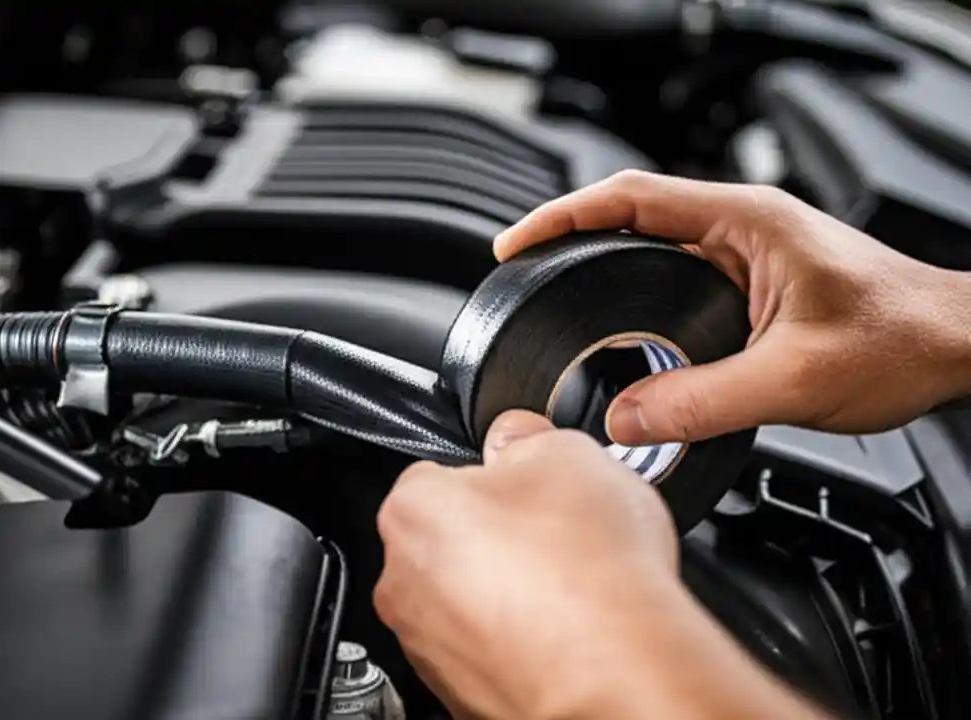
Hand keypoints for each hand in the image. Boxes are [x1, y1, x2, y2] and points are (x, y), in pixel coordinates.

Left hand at [374, 410, 826, 718]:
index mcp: (413, 508)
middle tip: (558, 541)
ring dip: (507, 595)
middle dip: (499, 538)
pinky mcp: (459, 694)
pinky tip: (565, 638)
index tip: (534, 489)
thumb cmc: (590, 574)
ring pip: (465, 602)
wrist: (618, 674)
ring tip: (571, 593)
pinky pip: (486, 654)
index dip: (499, 477)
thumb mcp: (570, 454)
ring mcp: (427, 645)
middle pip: (449, 541)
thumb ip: (527, 437)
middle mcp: (402, 581)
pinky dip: (517, 646)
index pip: (443, 475)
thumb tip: (518, 437)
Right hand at [495, 170, 970, 445]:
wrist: (957, 346)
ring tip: (550, 292)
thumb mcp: (793, 378)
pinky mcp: (751, 282)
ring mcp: (745, 252)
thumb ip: (703, 402)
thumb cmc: (902, 339)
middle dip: (564, 238)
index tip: (514, 244)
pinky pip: (674, 276)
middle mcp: (740, 227)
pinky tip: (617, 323)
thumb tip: (625, 420)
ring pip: (650, 246)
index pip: (628, 199)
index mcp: (744, 222)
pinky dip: (633, 293)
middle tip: (517, 271)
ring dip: (598, 265)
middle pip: (627, 215)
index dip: (560, 217)